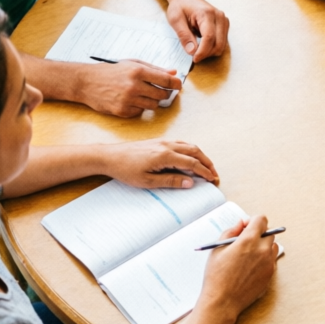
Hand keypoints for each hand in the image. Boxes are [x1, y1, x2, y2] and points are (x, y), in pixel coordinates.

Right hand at [68, 59, 181, 117]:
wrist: (87, 82)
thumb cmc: (111, 71)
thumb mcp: (132, 64)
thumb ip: (154, 69)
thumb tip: (173, 72)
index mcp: (138, 71)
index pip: (166, 80)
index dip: (175, 83)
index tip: (178, 85)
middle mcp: (134, 86)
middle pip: (162, 95)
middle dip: (165, 93)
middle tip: (160, 91)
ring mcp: (128, 100)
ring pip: (153, 106)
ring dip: (152, 101)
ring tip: (143, 95)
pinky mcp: (122, 111)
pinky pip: (140, 112)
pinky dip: (139, 108)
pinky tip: (131, 100)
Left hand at [102, 140, 218, 189]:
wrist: (110, 156)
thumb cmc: (126, 169)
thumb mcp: (148, 181)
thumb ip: (171, 181)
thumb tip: (189, 182)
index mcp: (165, 155)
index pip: (192, 163)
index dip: (204, 172)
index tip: (212, 179)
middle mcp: (167, 145)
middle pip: (195, 151)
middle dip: (207, 162)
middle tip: (214, 173)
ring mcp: (163, 141)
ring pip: (189, 145)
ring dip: (200, 155)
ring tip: (205, 166)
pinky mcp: (158, 141)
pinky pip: (181, 143)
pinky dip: (190, 150)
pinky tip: (190, 156)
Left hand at [166, 0, 228, 60]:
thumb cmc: (180, 6)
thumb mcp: (175, 20)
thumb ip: (184, 36)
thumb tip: (192, 52)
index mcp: (207, 13)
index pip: (209, 37)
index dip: (202, 52)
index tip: (194, 59)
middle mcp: (219, 16)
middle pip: (218, 44)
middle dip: (206, 53)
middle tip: (193, 55)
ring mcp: (224, 21)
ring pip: (222, 45)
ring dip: (210, 52)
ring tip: (197, 48)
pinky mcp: (225, 25)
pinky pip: (222, 42)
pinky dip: (213, 47)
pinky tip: (202, 44)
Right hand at [197, 215, 278, 319]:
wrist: (223, 301)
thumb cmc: (217, 276)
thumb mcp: (218, 248)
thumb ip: (231, 231)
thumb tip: (241, 224)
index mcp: (249, 240)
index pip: (261, 220)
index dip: (252, 221)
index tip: (245, 227)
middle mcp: (262, 250)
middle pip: (268, 233)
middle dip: (258, 234)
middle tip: (245, 241)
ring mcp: (268, 263)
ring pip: (273, 247)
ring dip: (263, 246)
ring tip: (248, 255)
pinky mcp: (270, 275)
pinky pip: (271, 261)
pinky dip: (264, 259)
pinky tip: (250, 267)